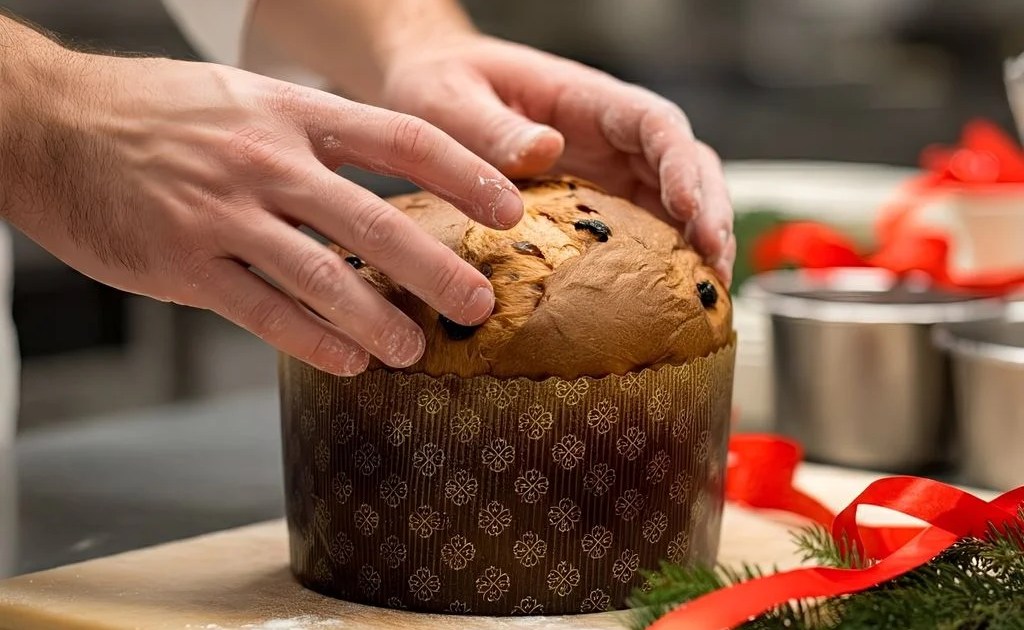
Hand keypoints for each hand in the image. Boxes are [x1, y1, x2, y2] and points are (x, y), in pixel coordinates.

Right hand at [0, 42, 523, 375]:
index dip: (465, 175)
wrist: (46, 122)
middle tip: (480, 302)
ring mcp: (222, 214)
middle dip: (436, 266)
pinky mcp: (182, 264)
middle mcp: (264, 160)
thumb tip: (383, 190)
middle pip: (374, 218)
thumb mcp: (243, 100)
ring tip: (415, 349)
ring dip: (378, 318)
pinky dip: (313, 340)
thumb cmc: (156, 115)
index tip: (510, 209)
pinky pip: (262, 312)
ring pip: (322, 275)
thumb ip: (312, 140)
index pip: (401, 138)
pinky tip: (349, 361)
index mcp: (289, 112)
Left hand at [379, 34, 735, 284]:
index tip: (688, 209)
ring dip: (699, 241)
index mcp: (586, 100)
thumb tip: (546, 150)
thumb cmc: (439, 84)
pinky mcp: (597, 202)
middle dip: (709, 211)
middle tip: (714, 265)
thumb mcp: (450, 101)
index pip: (655, 124)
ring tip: (709, 289)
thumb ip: (493, 127)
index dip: (680, 165)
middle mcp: (610, 135)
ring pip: (676, 200)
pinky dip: (665, 259)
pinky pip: (643, 228)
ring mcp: (608, 169)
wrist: (425, 91)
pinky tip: (672, 297)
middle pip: (685, 165)